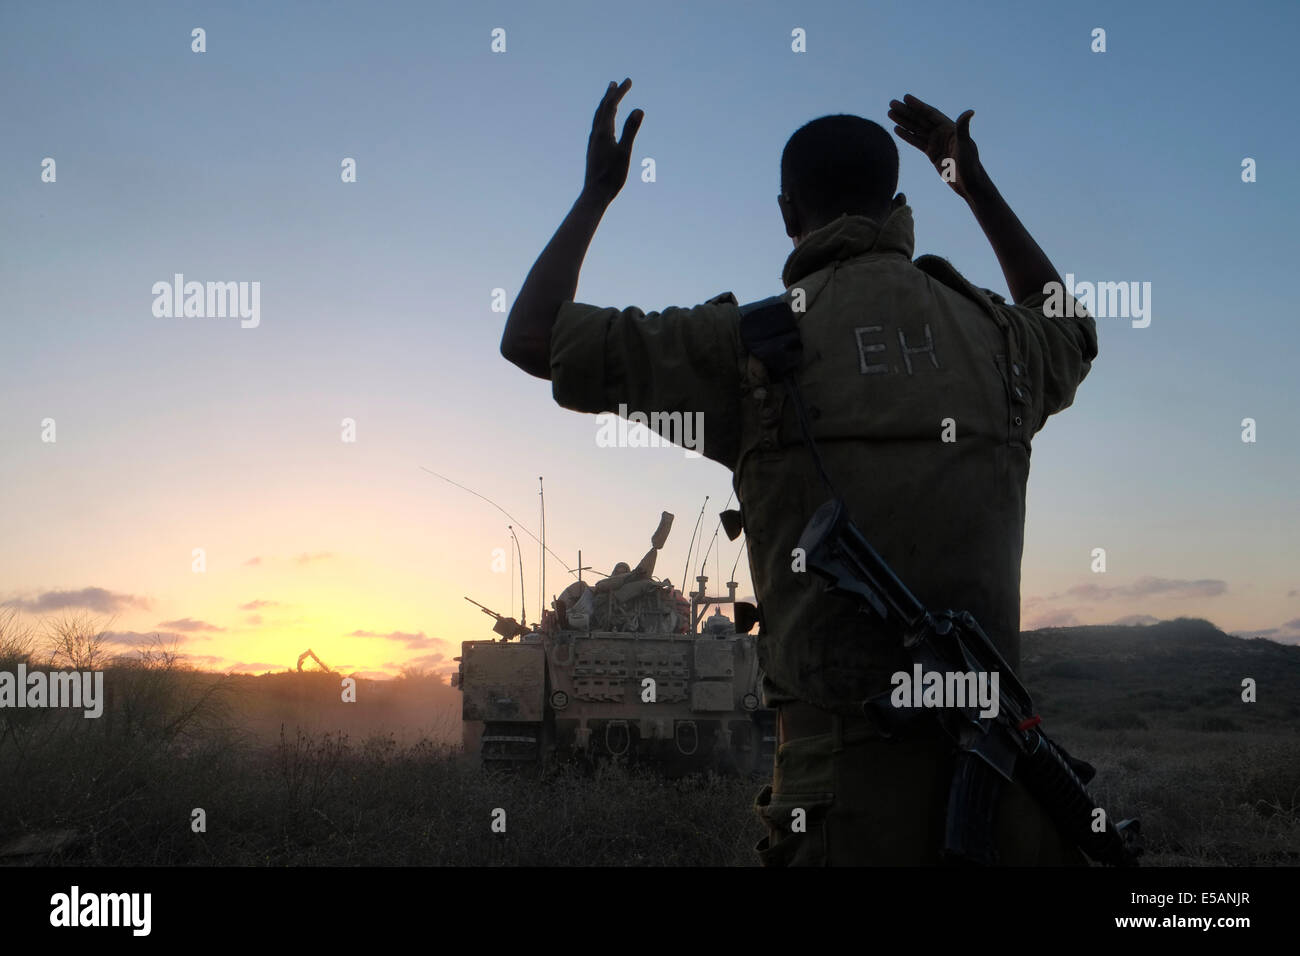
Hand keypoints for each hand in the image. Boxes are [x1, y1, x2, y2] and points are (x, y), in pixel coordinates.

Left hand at [582, 78, 643, 204]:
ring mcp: (593, 142)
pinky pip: (597, 127)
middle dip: (610, 94)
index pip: (612, 105)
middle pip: (602, 108)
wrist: (595, 194)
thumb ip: (631, 130)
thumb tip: (639, 109)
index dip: (620, 92)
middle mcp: (596, 134)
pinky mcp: (593, 149)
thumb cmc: (611, 176)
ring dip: (604, 105)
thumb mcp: (625, 152)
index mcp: (604, 132)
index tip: (628, 80)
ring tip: (609, 98)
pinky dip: (601, 117)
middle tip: (616, 83)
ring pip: (598, 117)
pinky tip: (603, 123)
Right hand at [887, 94, 991, 203]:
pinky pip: (917, 142)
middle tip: (892, 103)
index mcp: (950, 128)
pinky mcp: (932, 154)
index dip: (918, 106)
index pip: (930, 114)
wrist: (968, 184)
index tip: (905, 98)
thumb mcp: (965, 146)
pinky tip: (897, 129)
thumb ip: (963, 128)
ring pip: (916, 129)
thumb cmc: (969, 165)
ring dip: (903, 121)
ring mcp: (936, 143)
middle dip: (906, 111)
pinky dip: (907, 135)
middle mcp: (942, 133)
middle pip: (920, 119)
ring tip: (890, 114)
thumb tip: (969, 112)